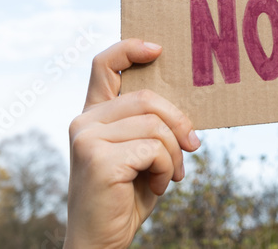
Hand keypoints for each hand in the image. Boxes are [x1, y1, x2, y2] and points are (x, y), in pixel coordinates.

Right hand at [64, 39, 201, 248]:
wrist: (102, 240)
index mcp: (94, 115)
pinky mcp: (97, 158)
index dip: (130, 48)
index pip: (104, 65)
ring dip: (174, 153)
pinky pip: (153, 148)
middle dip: (179, 122)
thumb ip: (149, 124)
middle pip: (147, 97)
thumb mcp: (141, 152)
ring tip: (170, 175)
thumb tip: (185, 106)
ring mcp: (86, 138)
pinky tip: (157, 186)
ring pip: (155, 124)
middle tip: (193, 146)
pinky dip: (167, 168)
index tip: (159, 49)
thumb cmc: (127, 195)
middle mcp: (84, 121)